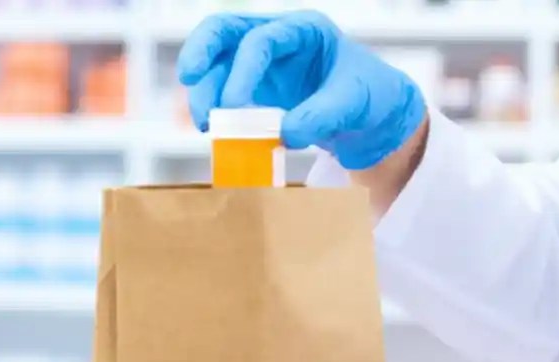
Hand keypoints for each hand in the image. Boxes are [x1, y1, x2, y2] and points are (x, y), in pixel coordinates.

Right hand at [176, 11, 427, 169]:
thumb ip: (322, 115)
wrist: (369, 115)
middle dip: (201, 51)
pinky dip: (212, 106)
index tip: (234, 105)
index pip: (263, 39)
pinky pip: (221, 89)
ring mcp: (260, 62)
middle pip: (224, 30)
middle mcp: (276, 39)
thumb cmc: (368, 96)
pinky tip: (211, 129)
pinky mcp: (252, 86)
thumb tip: (284, 133)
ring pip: (216, 63)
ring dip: (204, 91)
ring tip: (204, 125)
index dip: (243, 70)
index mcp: (304, 30)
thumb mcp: (355, 103)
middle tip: (188, 78)